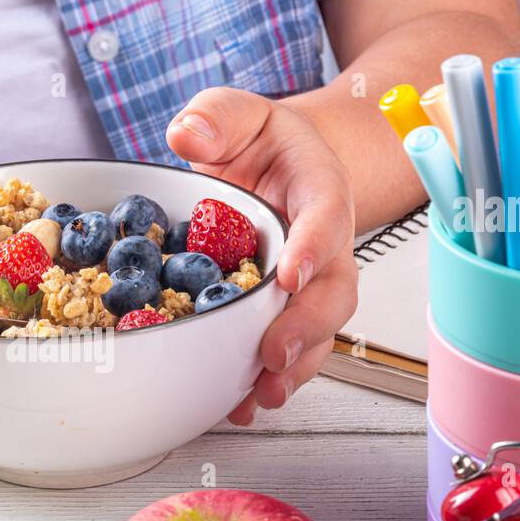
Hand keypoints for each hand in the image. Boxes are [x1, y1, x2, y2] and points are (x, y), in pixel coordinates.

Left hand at [166, 88, 357, 422]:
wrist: (277, 170)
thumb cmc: (260, 144)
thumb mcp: (237, 114)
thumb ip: (216, 116)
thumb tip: (187, 134)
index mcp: (318, 193)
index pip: (324, 220)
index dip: (311, 249)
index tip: (290, 275)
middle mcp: (323, 248)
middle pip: (332, 293)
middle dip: (307, 328)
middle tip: (274, 355)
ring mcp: (310, 287)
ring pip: (317, 335)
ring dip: (293, 370)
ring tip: (260, 397)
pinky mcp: (286, 314)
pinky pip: (289, 352)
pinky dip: (267, 381)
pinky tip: (238, 406)